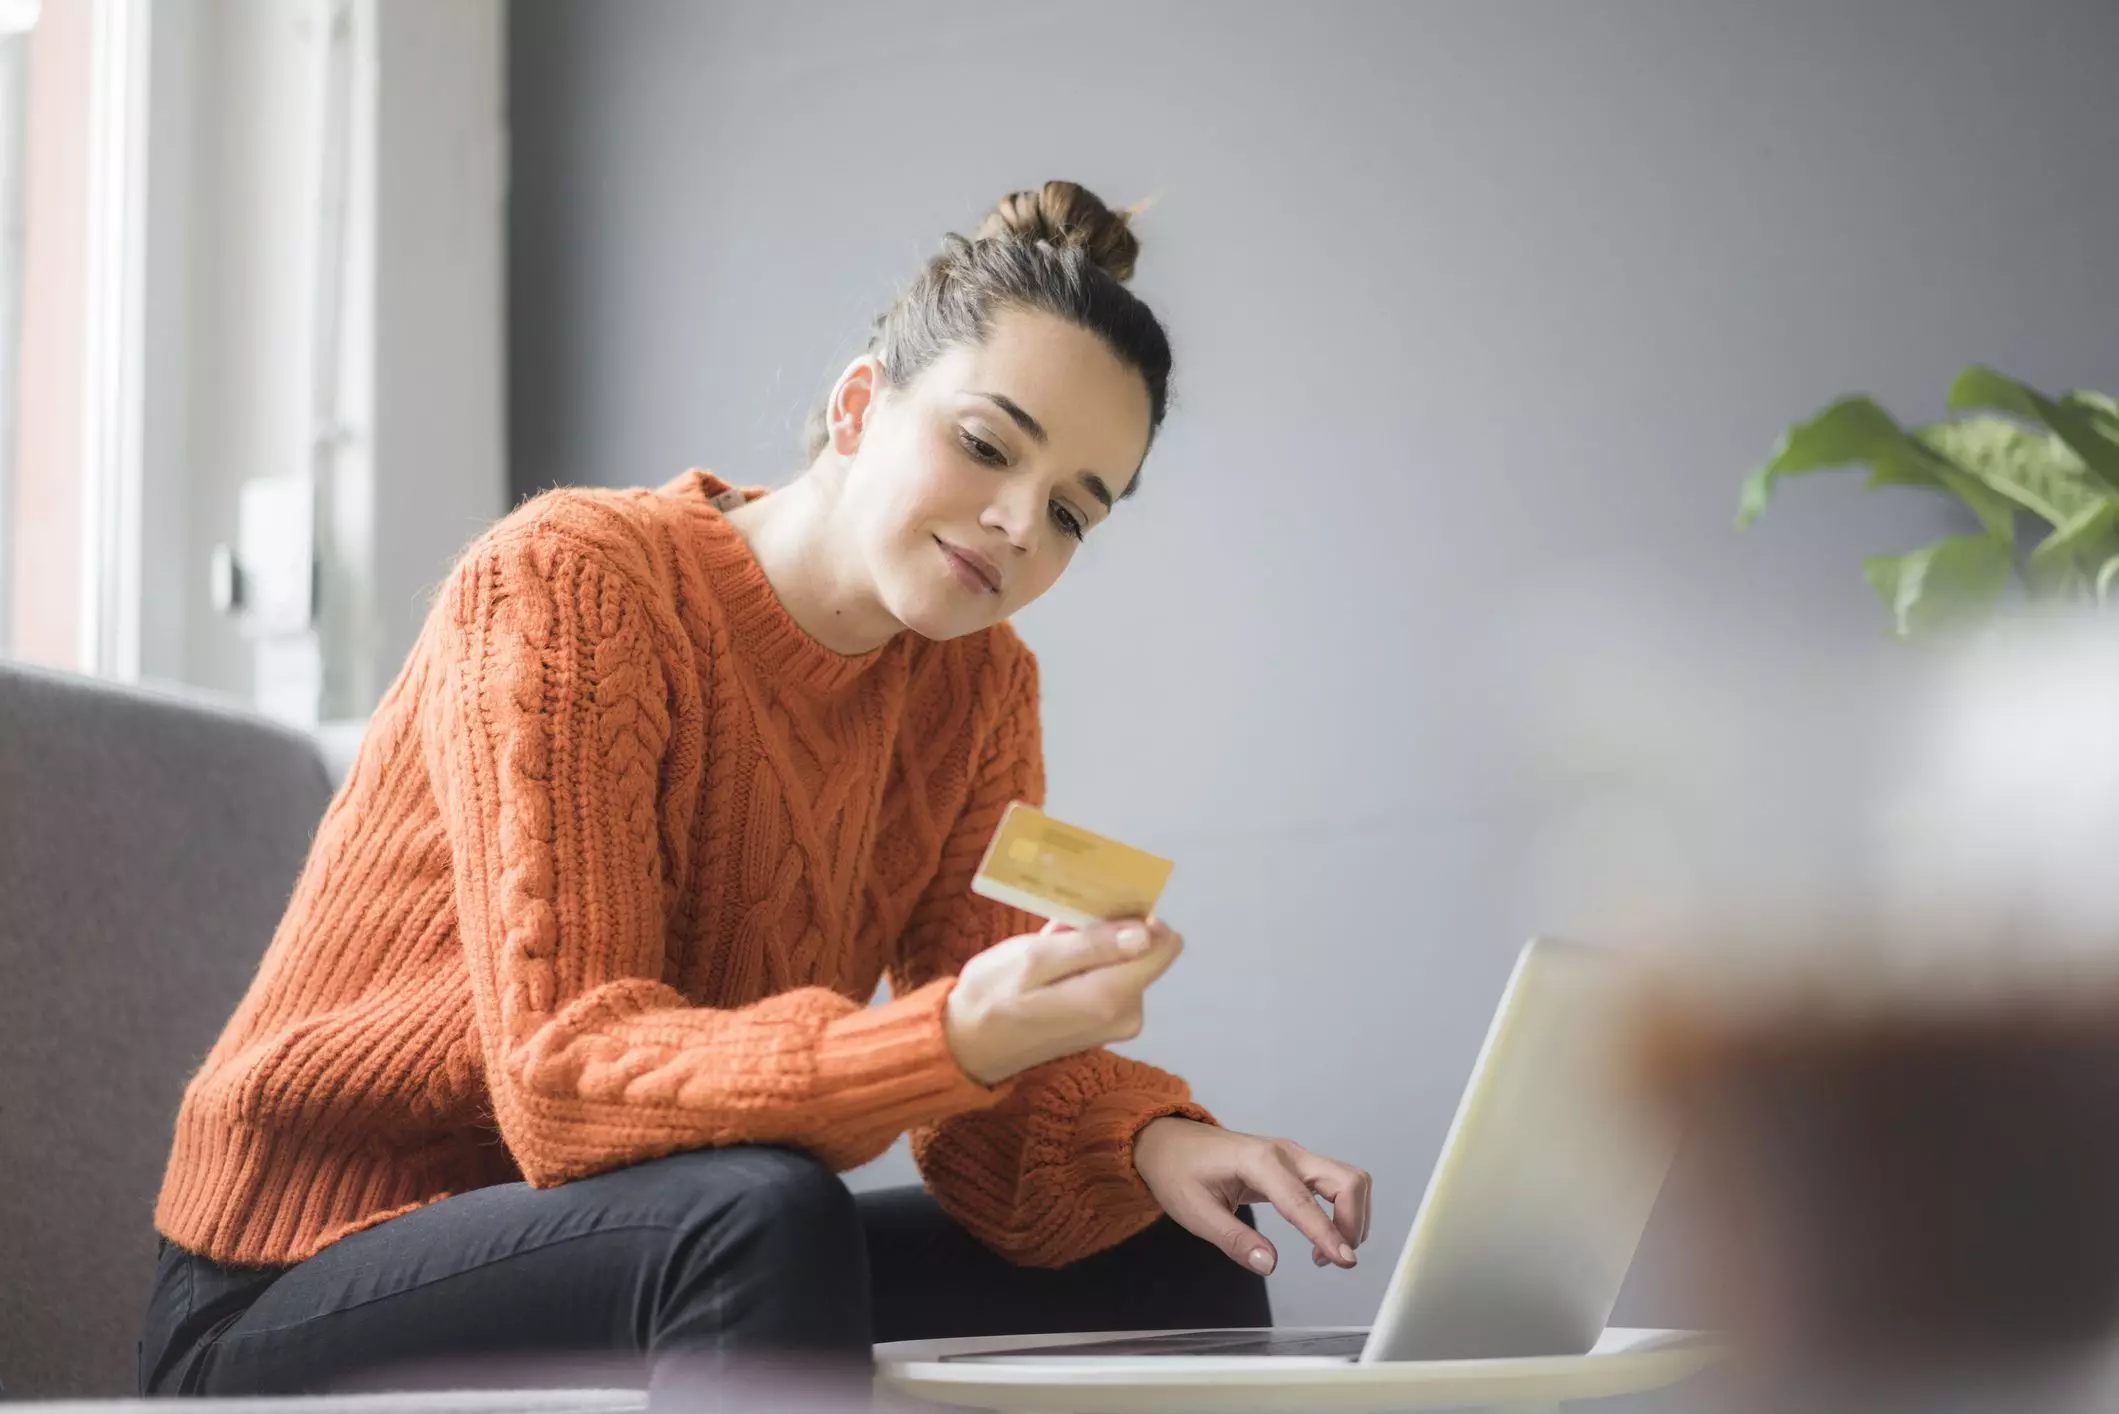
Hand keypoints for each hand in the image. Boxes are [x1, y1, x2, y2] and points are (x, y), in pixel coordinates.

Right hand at [943, 918, 1183, 1085]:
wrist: (967, 1047)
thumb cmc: (991, 997)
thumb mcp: (1034, 959)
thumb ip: (1092, 946)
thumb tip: (1147, 934)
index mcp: (1110, 997)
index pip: (1164, 946)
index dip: (1137, 919)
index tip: (1100, 910)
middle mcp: (1126, 1015)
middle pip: (1143, 952)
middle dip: (1107, 932)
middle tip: (1059, 931)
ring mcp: (1117, 1023)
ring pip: (1125, 962)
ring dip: (1092, 948)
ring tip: (1048, 951)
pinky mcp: (1105, 1024)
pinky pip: (1110, 979)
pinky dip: (1087, 966)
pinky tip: (1052, 967)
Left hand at [1133, 1117, 1372, 1274]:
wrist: (1168, 1142)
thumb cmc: (1177, 1172)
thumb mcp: (1195, 1213)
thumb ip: (1233, 1240)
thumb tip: (1268, 1265)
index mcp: (1259, 1162)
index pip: (1303, 1201)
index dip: (1327, 1233)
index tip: (1345, 1262)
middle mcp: (1285, 1153)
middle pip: (1345, 1180)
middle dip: (1352, 1223)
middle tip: (1335, 1260)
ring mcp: (1293, 1156)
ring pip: (1347, 1179)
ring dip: (1351, 1217)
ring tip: (1326, 1253)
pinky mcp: (1295, 1165)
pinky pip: (1335, 1183)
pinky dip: (1342, 1210)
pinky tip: (1320, 1236)